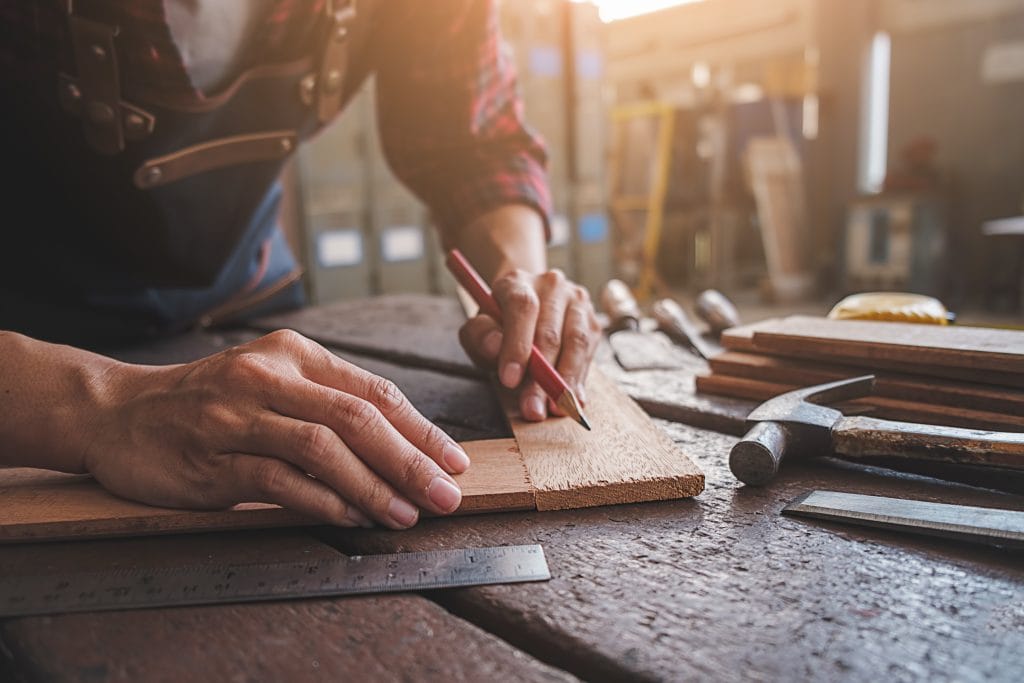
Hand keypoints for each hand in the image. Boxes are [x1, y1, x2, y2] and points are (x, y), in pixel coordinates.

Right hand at [83, 330, 470, 528]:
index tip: (453, 462)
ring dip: (371, 485)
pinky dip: (321, 501)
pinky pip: (278, 481)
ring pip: (321, 448)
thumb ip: (329, 405)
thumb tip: (404, 447)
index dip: (420, 429)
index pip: (374, 391)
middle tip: (444, 495)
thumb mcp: (273, 383)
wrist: (119, 411)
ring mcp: (237, 416)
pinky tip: (350, 517)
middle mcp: (268, 376)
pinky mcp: (211, 458)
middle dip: (410, 460)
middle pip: (356, 418)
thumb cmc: (211, 402)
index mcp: (294, 354)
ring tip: (405, 514)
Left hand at [459, 268, 601, 420]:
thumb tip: (495, 346)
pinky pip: (589, 353)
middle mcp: (551, 285)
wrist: (524, 308)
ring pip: (576, 342)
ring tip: (553, 409)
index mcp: (518, 281)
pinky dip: (580, 379)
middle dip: (540, 377)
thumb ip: (479, 335)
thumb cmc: (498, 325)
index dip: (517, 345)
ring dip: (565, 380)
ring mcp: (576, 301)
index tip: (509, 379)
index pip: (522, 308)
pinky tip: (572, 399)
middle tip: (532, 408)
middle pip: (550, 331)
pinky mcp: (592, 321)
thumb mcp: (478, 330)